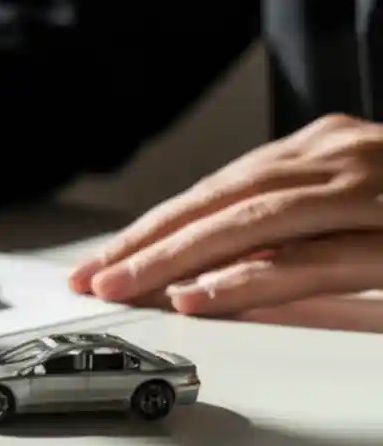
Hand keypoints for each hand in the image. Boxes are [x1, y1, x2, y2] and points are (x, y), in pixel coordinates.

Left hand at [67, 113, 382, 315]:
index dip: (154, 228)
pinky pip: (310, 257)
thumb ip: (295, 230)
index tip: (105, 259)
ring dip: (174, 259)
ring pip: (248, 224)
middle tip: (90, 276)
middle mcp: (334, 156)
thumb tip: (216, 269)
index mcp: (321, 149)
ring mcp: (364, 187)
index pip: (217, 190)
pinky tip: (198, 295)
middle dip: (145, 242)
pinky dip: (250, 277)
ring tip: (121, 286)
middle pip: (218, 201)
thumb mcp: (360, 208)